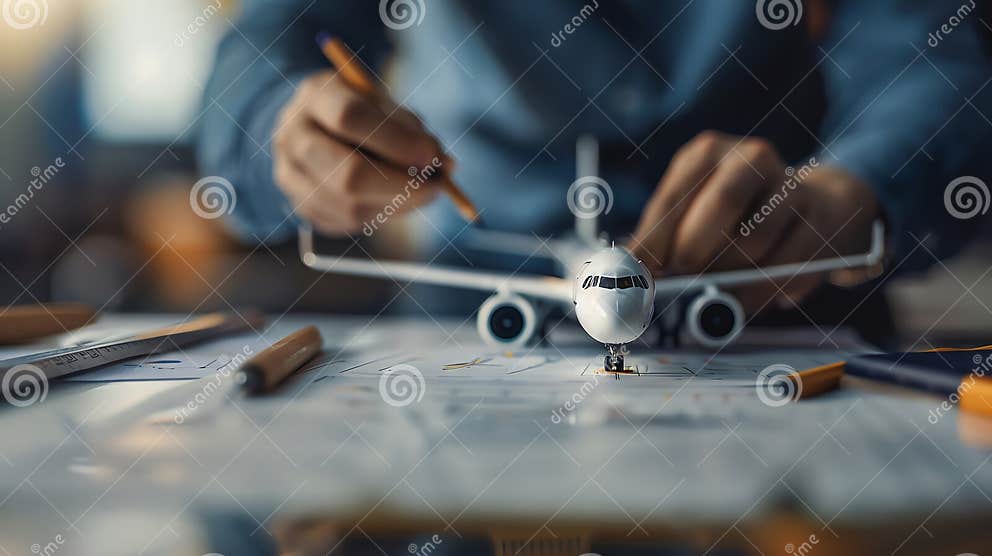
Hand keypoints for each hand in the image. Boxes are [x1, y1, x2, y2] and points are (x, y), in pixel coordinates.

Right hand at [273, 70, 448, 234]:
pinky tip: (394, 198)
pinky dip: (382, 213)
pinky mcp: (300, 206)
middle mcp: (293, 136)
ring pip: (350, 205)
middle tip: (435, 188)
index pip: (350, 118)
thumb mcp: (385, 106)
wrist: (314, 129)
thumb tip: (446, 167)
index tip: (431, 157)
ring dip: (397, 204)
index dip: (396, 141)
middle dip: (401, 186)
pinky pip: (347, 221)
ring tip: (421, 192)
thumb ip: (413, 130)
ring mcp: (290, 175)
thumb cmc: (361, 115)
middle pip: (347, 173)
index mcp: (315, 96)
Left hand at [628, 131, 878, 312]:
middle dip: (696, 251)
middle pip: (723, 201)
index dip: (654, 241)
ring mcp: (791, 185)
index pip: (673, 197)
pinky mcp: (821, 219)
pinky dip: (762, 292)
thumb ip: (664, 243)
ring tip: (714, 298)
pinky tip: (747, 301)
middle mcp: (751, 157)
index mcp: (706, 154)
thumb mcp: (696, 215)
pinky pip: (789, 264)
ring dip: (730, 278)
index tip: (639, 277)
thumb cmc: (740, 218)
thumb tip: (628, 278)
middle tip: (682, 284)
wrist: (819, 208)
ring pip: (757, 238)